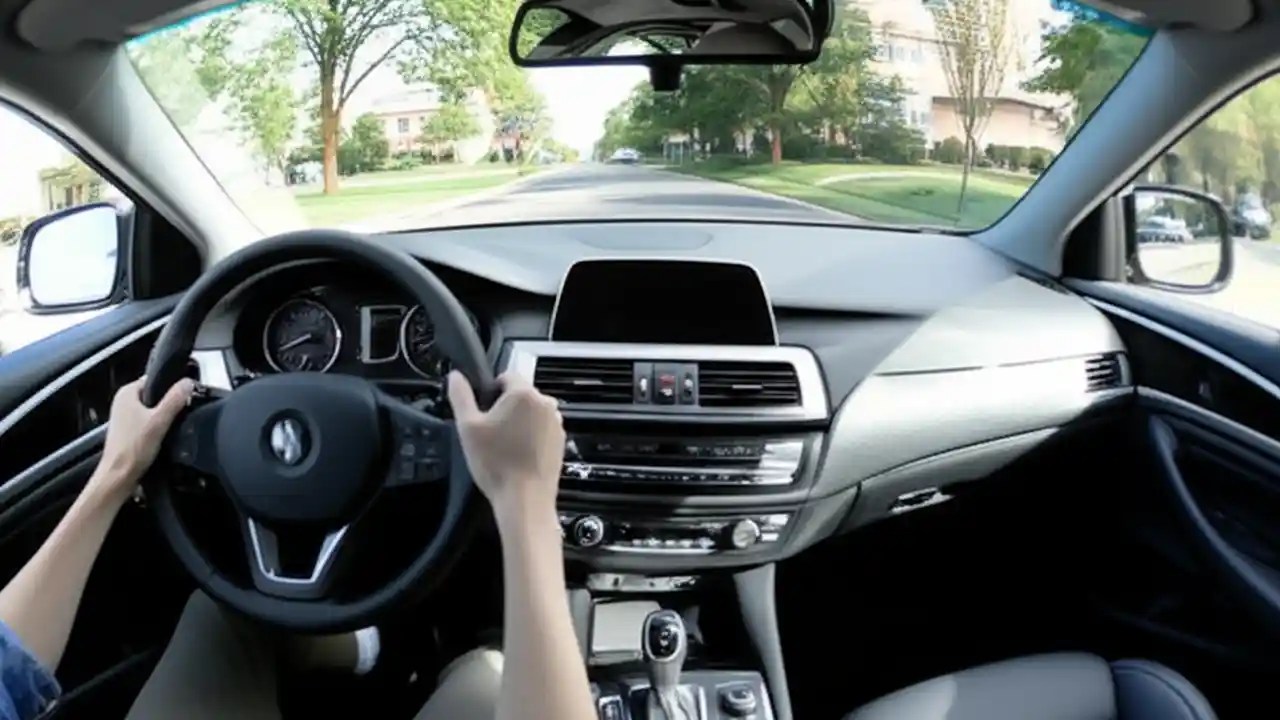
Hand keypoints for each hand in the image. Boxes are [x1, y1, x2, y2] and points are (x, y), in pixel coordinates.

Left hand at [92, 376, 194, 502]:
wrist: (119, 476)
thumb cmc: (133, 449)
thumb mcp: (160, 420)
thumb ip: (175, 399)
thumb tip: (188, 382)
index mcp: (126, 393)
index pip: (155, 379)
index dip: (171, 387)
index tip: (183, 398)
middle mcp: (122, 402)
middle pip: (156, 394)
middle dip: (168, 404)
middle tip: (177, 416)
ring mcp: (124, 416)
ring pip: (153, 409)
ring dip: (163, 417)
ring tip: (167, 428)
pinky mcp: (128, 430)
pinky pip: (148, 421)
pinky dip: (157, 427)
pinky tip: (161, 436)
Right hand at [448, 371, 564, 519]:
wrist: (524, 499)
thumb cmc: (495, 463)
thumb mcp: (468, 427)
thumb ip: (461, 396)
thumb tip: (455, 376)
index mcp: (524, 394)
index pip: (507, 376)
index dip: (491, 391)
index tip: (483, 412)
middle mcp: (546, 404)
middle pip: (520, 395)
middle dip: (505, 408)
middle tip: (490, 433)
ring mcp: (556, 424)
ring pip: (531, 414)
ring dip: (518, 423)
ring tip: (504, 447)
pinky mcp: (561, 442)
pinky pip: (541, 430)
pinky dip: (531, 437)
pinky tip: (518, 456)